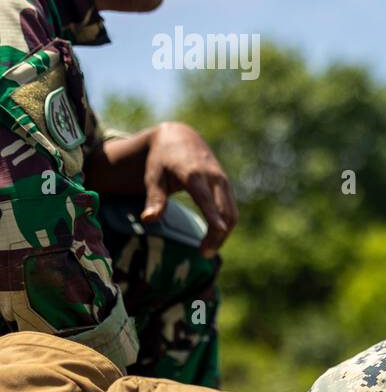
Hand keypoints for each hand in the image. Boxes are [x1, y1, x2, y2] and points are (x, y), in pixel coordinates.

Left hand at [141, 121, 237, 256]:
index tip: (217, 232)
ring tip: (207, 250)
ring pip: (231, 213)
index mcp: (194, 174)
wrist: (180, 137)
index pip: (206, 199)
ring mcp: (224, 181)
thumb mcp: (153, 176)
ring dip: (223, 234)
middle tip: (203, 254)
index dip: (212, 216)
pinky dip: (225, 225)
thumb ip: (154, 198)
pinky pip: (231, 210)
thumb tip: (149, 219)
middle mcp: (214, 177)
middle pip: (224, 211)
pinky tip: (213, 237)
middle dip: (217, 235)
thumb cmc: (162, 160)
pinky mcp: (227, 186)